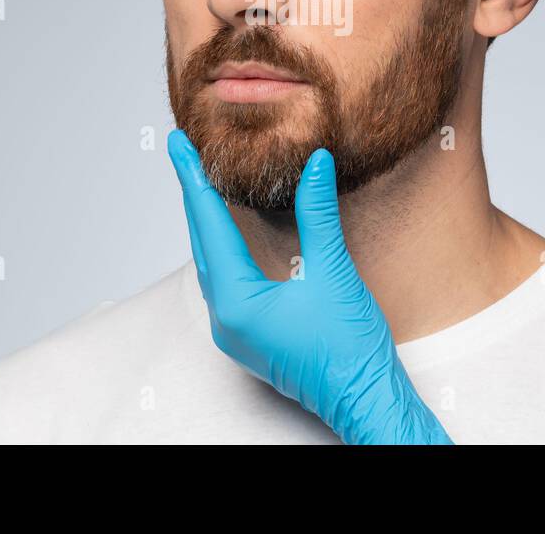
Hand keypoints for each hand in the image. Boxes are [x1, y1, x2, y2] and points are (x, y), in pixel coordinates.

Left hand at [167, 128, 452, 443]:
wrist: (367, 401)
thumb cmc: (351, 350)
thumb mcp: (335, 272)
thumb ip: (319, 215)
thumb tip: (316, 165)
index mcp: (237, 302)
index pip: (208, 223)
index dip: (194, 178)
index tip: (178, 144)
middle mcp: (226, 318)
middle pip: (202, 240)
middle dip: (194, 193)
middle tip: (184, 151)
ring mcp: (235, 331)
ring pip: (211, 261)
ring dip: (207, 221)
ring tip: (202, 182)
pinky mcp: (250, 335)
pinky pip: (226, 280)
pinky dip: (223, 246)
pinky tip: (228, 231)